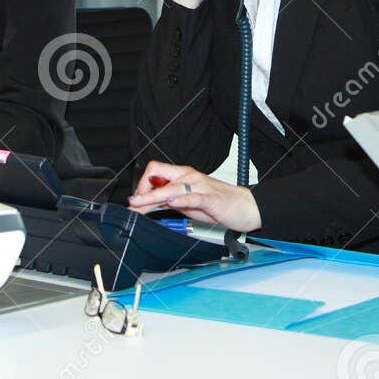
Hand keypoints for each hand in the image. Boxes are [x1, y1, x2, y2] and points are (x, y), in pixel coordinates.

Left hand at [128, 160, 260, 232]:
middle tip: (132, 204)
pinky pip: (194, 197)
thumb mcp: (188, 203)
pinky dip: (181, 200)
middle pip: (159, 175)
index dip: (142, 184)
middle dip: (142, 191)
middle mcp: (190, 177)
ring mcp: (201, 186)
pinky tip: (172, 202)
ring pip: (172, 188)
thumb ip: (169, 200)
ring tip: (140, 204)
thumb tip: (146, 203)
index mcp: (184, 175)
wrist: (246, 207)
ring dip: (153, 196)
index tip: (136, 200)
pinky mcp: (211, 199)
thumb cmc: (218, 204)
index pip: (155, 170)